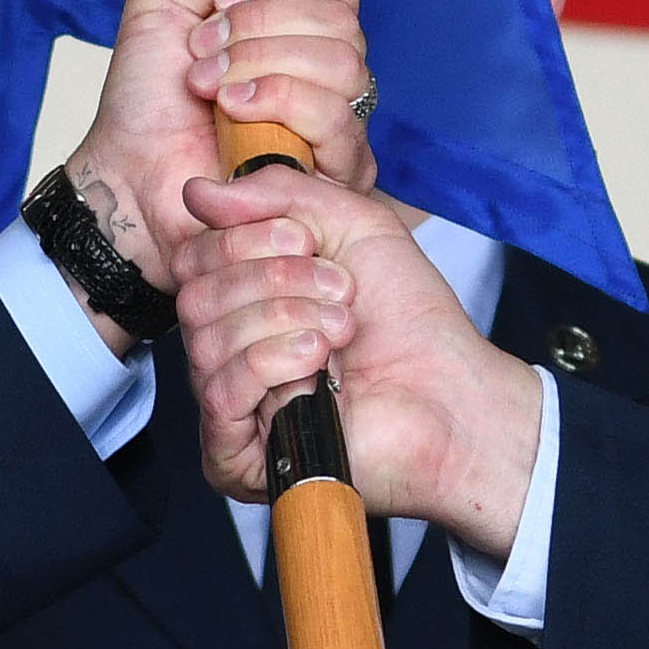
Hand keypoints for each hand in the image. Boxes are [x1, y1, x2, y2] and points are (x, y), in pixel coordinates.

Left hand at [63, 0, 374, 299]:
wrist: (127, 171)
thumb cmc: (146, 98)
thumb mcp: (165, 1)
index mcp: (300, 34)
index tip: (218, 5)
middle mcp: (327, 78)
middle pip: (342, 22)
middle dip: (261, 26)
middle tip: (203, 51)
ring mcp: (337, 126)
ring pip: (344, 65)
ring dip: (263, 63)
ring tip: (211, 86)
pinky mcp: (335, 174)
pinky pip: (338, 120)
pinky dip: (280, 100)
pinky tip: (234, 111)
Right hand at [176, 166, 544, 552]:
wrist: (453, 395)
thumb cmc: (411, 320)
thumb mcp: (352, 223)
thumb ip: (278, 193)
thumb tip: (196, 192)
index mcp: (244, 298)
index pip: (195, 256)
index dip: (246, 237)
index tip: (308, 240)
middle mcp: (228, 349)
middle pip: (195, 295)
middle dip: (273, 279)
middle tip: (340, 290)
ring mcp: (230, 405)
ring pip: (206, 341)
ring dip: (284, 320)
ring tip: (342, 330)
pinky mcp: (237, 455)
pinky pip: (219, 394)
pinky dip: (270, 365)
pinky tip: (318, 365)